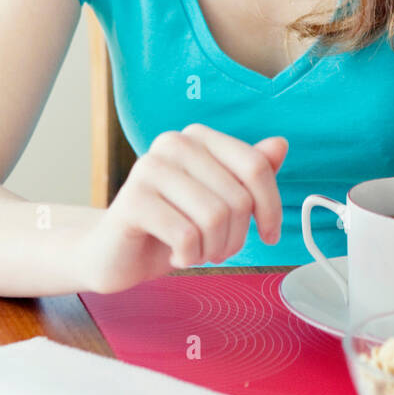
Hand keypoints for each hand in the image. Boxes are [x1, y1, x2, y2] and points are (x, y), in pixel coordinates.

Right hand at [79, 125, 288, 292]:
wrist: (113, 253)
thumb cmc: (171, 227)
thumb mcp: (218, 202)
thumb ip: (248, 173)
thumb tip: (280, 144)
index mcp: (198, 138)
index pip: (256, 166)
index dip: (271, 207)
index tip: (269, 235)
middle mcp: (174, 143)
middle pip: (237, 198)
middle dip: (235, 237)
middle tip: (215, 249)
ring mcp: (150, 168)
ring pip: (214, 218)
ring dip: (212, 249)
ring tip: (195, 251)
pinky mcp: (133, 200)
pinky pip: (187, 235)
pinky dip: (189, 256)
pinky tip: (175, 254)